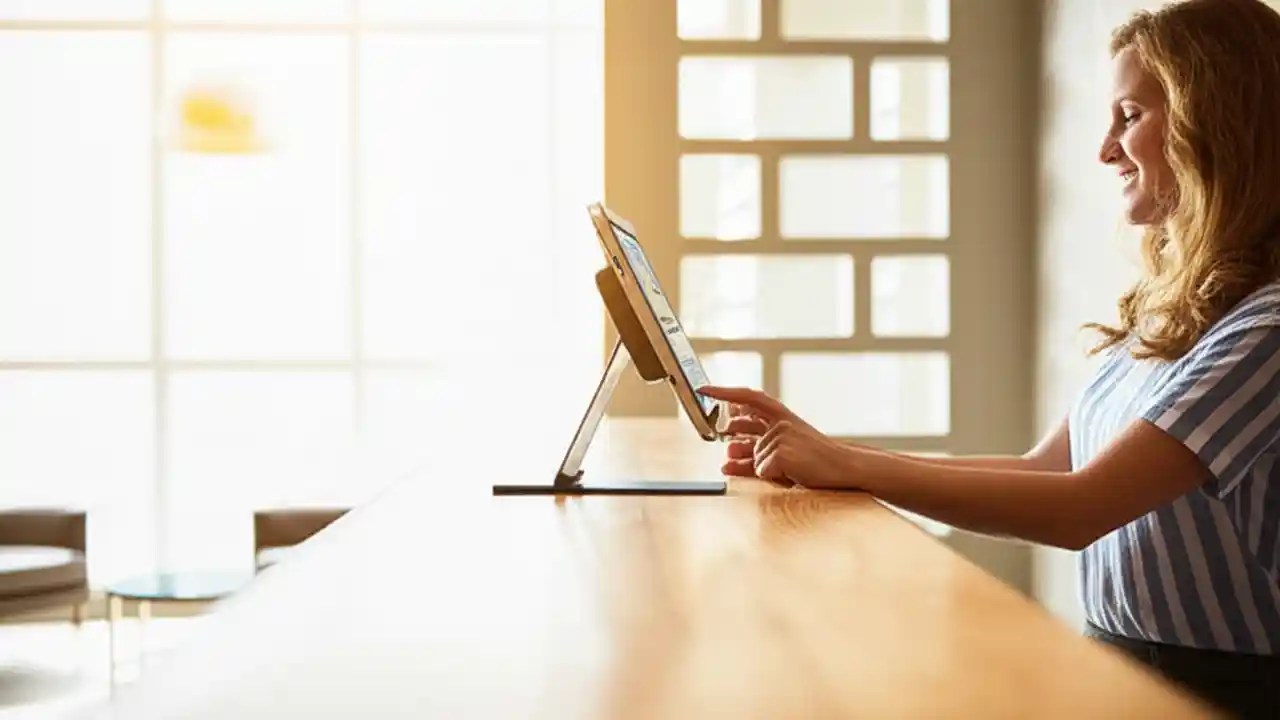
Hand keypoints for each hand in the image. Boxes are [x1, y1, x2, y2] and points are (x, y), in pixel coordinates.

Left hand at [697, 386, 855, 488]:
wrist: (842, 468)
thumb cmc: (813, 461)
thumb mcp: (781, 452)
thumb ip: (753, 451)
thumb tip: (725, 456)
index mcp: (781, 416)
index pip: (748, 397)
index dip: (724, 392)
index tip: (704, 388)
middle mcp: (780, 421)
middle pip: (743, 435)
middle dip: (737, 444)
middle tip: (735, 445)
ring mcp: (781, 435)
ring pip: (753, 459)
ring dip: (766, 469)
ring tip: (791, 467)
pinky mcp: (783, 451)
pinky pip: (762, 471)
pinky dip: (773, 477)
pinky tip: (793, 472)